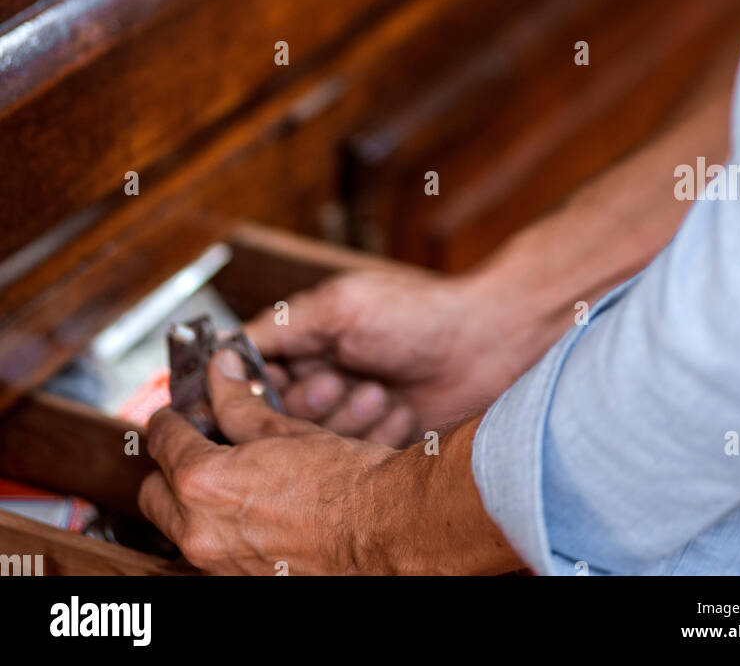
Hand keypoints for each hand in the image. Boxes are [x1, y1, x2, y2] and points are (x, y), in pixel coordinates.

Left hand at [139, 350, 395, 575]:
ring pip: (176, 525)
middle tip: (196, 442)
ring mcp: (217, 562)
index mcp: (204, 483)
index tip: (181, 412)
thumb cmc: (343, 481)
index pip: (161, 440)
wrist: (383, 528)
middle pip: (153, 491)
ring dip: (188, 497)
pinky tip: (247, 504)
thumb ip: (239, 402)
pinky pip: (206, 547)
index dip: (171, 417)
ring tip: (226, 474)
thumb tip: (221, 372)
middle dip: (169, 465)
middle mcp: (200, 531)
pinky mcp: (237, 579)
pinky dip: (213, 524)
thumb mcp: (285, 429)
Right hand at [246, 265, 540, 440]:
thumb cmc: (420, 312)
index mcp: (308, 338)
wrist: (489, 342)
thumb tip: (226, 346)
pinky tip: (402, 409)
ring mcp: (351, 412)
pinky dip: (376, 433)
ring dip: (348, 417)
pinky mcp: (378, 442)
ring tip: (381, 389)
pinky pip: (352, 458)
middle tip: (342, 380)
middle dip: (312, 401)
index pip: (252, 374)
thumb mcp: (342, 305)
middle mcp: (324, 375)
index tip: (256, 394)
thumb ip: (283, 325)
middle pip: (278, 415)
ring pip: (314, 441)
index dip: (251, 389)